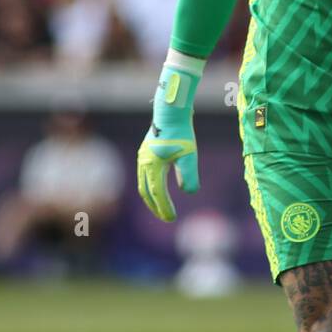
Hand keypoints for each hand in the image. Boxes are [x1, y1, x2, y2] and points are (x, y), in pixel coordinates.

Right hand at [136, 62, 200, 222]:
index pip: (157, 194)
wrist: (171, 112)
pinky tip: (160, 187)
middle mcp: (144, 163)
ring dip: (152, 197)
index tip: (172, 219)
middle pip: (146, 192)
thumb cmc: (181, 133)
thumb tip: (189, 192)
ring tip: (162, 206)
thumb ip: (189, 175)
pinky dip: (151, 185)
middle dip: (156, 207)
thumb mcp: (189, 155)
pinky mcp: (146, 151)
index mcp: (152, 166)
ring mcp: (143, 157)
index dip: (164, 207)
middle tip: (166, 218)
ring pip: (144, 184)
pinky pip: (145, 175)